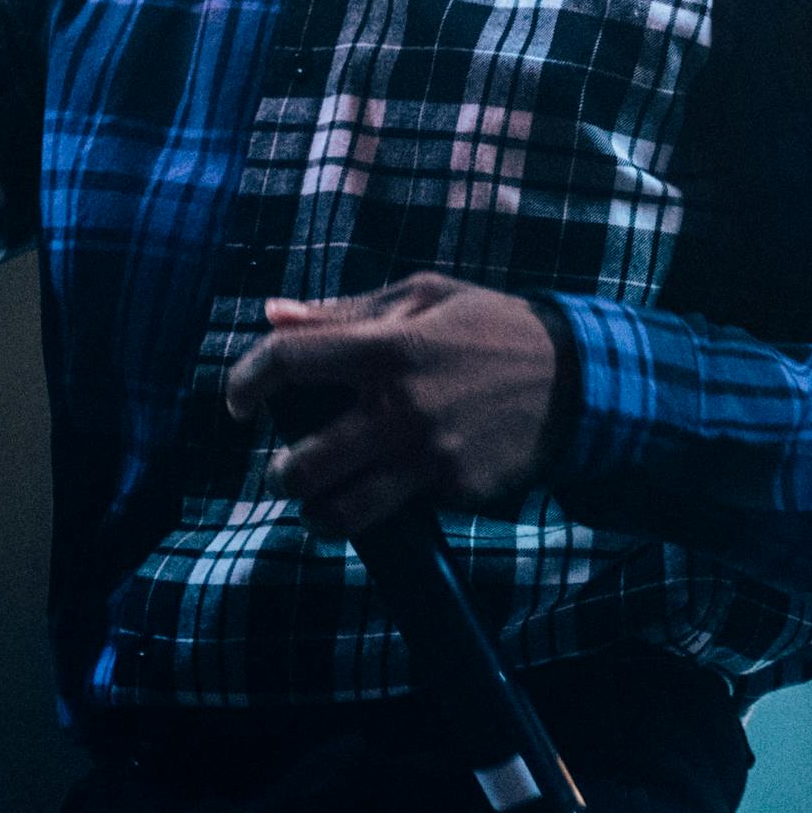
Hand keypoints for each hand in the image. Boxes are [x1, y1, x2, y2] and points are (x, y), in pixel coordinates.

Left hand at [221, 275, 563, 536]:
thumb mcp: (423, 298)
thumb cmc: (488, 328)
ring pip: (337, 510)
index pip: (288, 361)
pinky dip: (370, 513)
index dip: (245, 382)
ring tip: (315, 501)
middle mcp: (399, 406)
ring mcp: (426, 455)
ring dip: (313, 511)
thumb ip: (344, 312)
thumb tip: (272, 316)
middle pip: (302, 462)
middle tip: (286, 469)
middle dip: (280, 473)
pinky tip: (375, 496)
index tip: (236, 403)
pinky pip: (389, 514)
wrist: (575, 379)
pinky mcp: (450, 489)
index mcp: (386, 345)